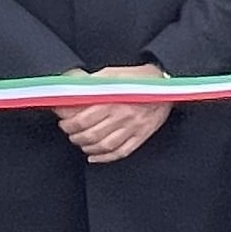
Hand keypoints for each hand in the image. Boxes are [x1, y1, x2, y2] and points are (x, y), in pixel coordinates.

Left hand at [54, 64, 172, 163]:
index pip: (82, 120)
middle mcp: (122, 116)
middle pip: (90, 135)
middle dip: (74, 136)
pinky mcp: (141, 135)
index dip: (68, 124)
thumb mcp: (113, 73)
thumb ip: (92, 81)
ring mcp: (133, 128)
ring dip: (87, 147)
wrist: (167, 83)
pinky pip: (121, 152)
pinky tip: (94, 156)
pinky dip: (105, 157)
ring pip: (104, 146)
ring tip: (80, 142)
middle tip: (69, 132)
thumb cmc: (139, 77)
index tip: (63, 121)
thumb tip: (71, 85)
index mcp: (113, 100)